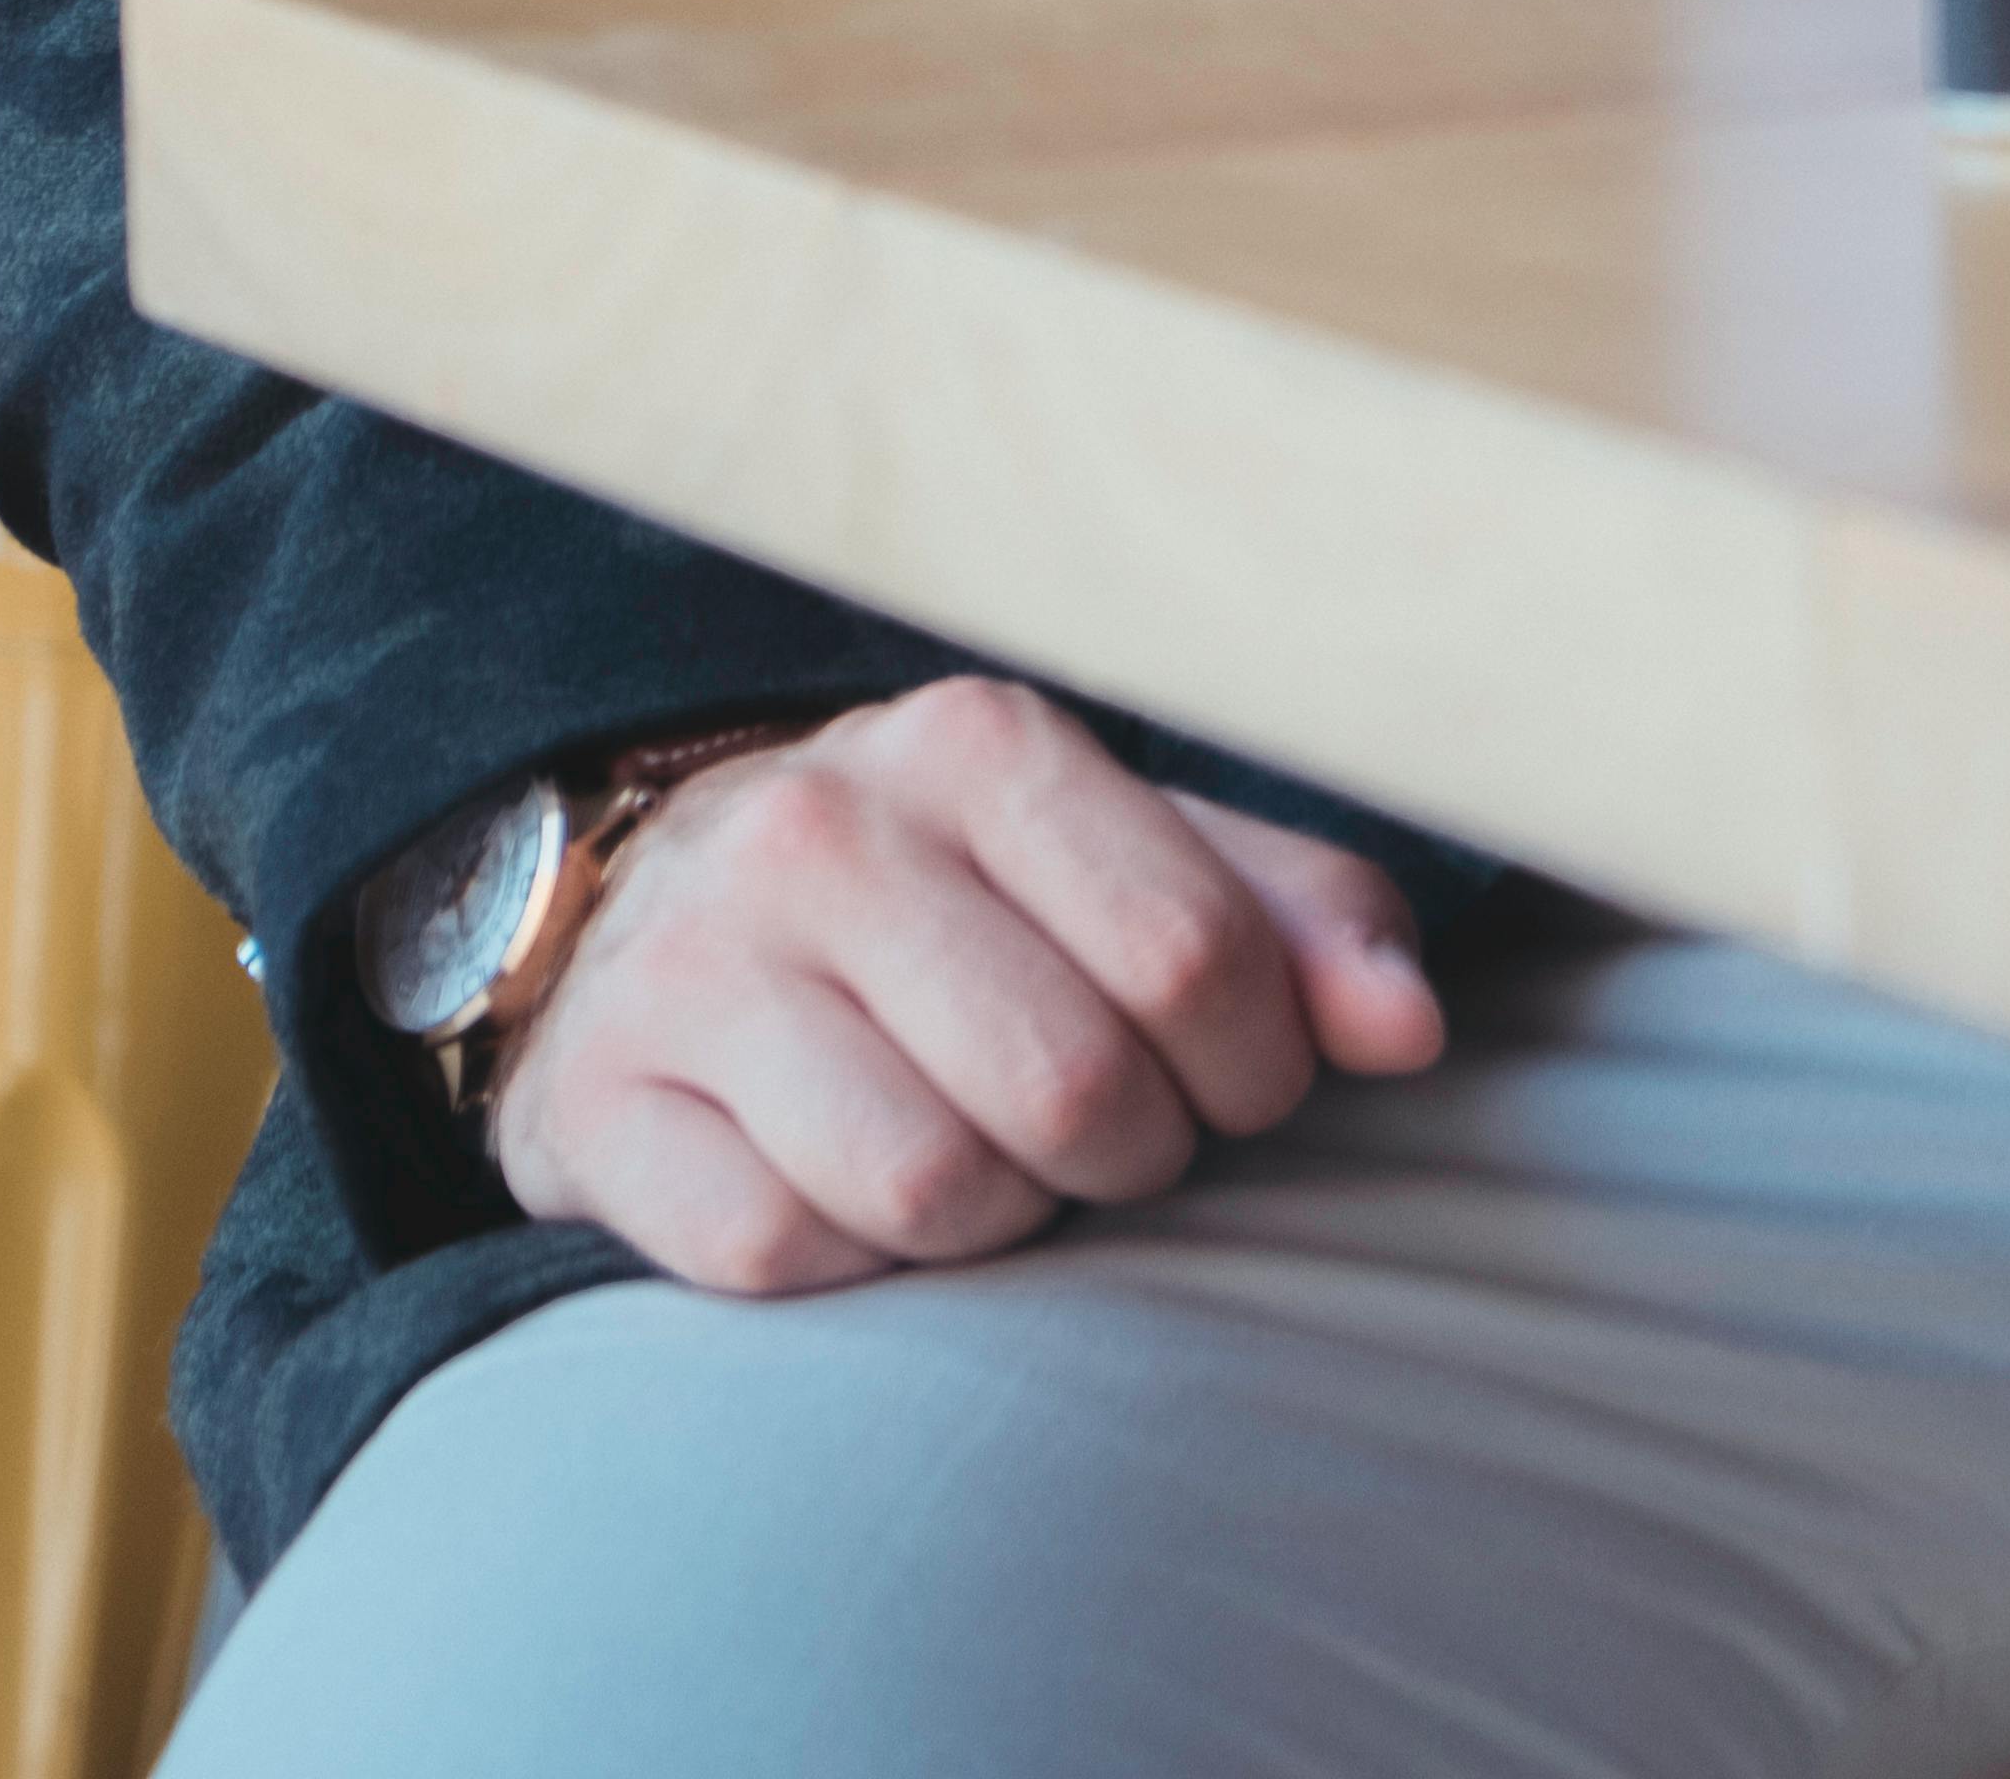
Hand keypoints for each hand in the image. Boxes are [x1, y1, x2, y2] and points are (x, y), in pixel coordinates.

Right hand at [490, 673, 1446, 1292]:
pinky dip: (851, 1269)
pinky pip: (783, 1257)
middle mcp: (821, 825)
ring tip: (982, 1157)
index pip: (1191, 952)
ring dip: (993, 1221)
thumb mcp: (1131, 862)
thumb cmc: (958, 901)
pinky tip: (852, 1195)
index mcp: (977, 740)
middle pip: (1070, 1087)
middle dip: (1127, 1154)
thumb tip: (1409, 1029)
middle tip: (1105, 1134)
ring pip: (928, 1189)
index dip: (1253, 1066)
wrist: (662, 922)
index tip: (1235, 1081)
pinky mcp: (600, 1103)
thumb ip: (1295, 924)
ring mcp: (694, 964)